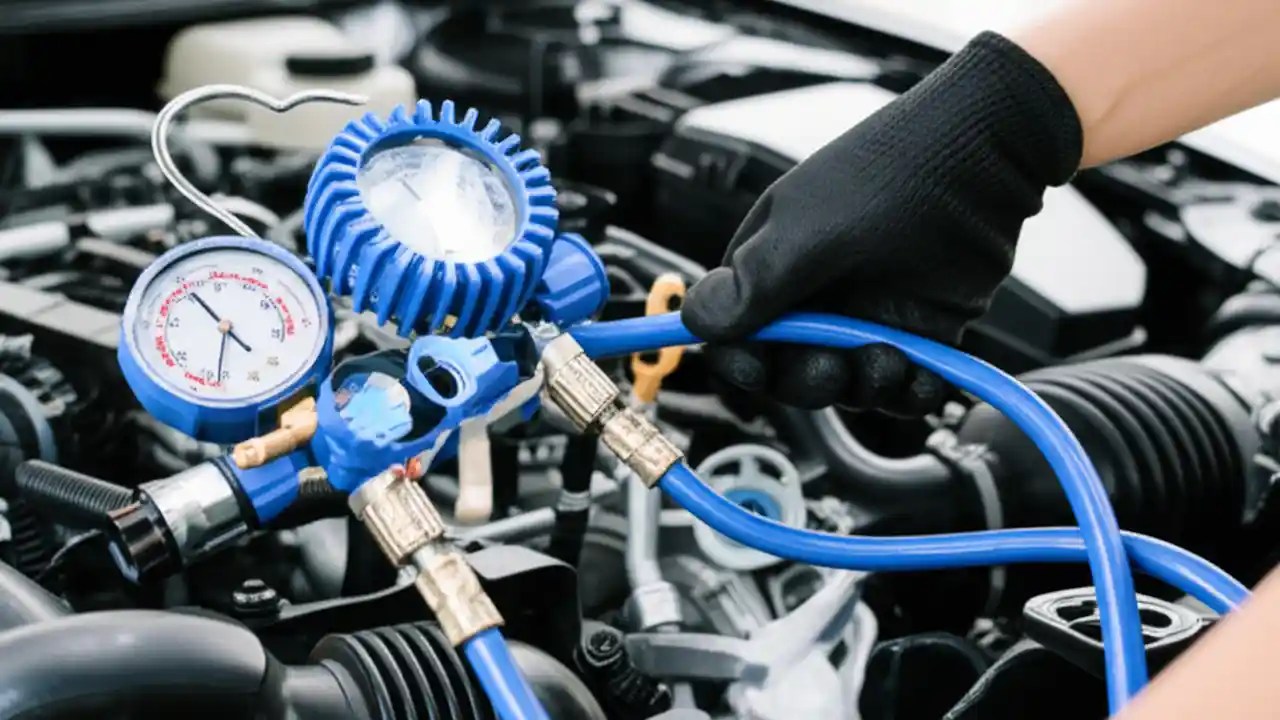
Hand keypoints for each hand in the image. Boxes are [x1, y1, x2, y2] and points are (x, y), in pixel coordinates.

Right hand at [681, 32, 1081, 415]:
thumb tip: (694, 321)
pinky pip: (905, 383)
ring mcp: (869, 315)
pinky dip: (913, 390)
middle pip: (790, 371)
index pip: (736, 335)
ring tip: (891, 359)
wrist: (987, 155)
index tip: (756, 370)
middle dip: (809, 380)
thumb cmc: (891, 176)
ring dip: (865, 387)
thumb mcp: (807, 232)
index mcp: (772, 265)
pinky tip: (924, 374)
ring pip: (848, 384)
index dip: (741, 361)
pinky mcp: (920, 329)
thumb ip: (753, 284)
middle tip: (833, 366)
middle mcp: (817, 296)